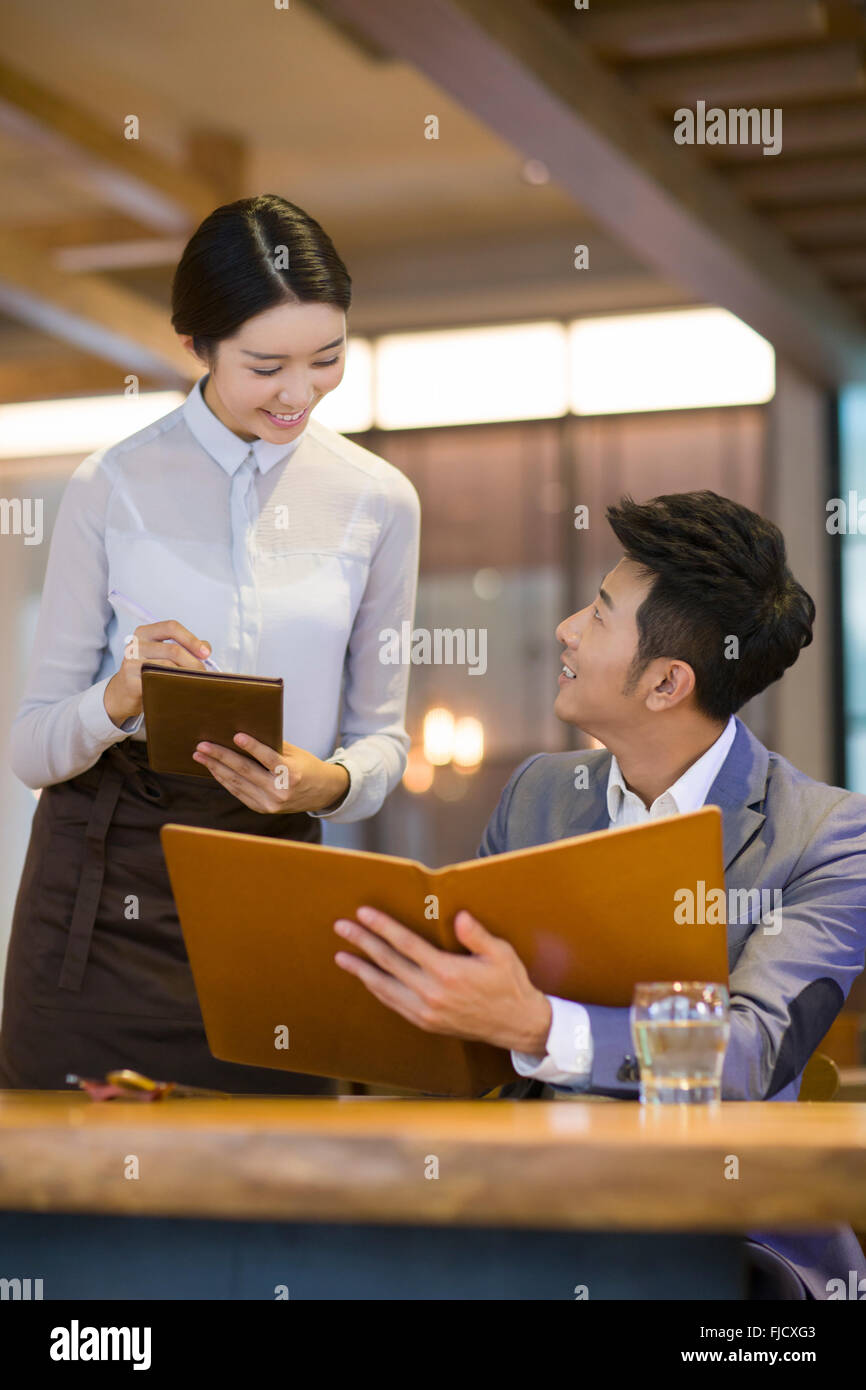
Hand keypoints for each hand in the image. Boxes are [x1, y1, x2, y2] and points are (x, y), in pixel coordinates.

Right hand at [104, 620, 212, 725]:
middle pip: (173, 650)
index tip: (206, 653)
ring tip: (196, 683)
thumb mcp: (164, 653)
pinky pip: (158, 682)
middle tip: (204, 674)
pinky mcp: (130, 681)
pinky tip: (181, 690)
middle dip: (194, 663)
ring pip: (167, 667)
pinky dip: (174, 686)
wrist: (123, 692)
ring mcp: (130, 662)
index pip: (171, 627)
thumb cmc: (149, 669)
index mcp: (145, 632)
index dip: (191, 639)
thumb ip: (186, 646)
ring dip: (186, 675)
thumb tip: (206, 649)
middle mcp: (136, 644)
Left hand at [192, 733, 349, 814]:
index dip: (252, 747)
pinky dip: (224, 779)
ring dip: (216, 768)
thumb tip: (244, 733)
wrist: (321, 794)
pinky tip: (214, 768)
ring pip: (237, 782)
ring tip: (200, 755)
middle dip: (221, 757)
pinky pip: (238, 792)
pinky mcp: (262, 809)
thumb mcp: (295, 753)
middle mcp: (280, 792)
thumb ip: (273, 745)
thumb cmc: (307, 767)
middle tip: (202, 746)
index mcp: (292, 774)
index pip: (268, 759)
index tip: (235, 736)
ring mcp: (270, 803)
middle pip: (245, 771)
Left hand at [333, 906, 552, 1053]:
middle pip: (388, 963)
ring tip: (342, 956)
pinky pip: (393, 1003)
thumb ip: (477, 935)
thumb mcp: (501, 954)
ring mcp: (426, 1011)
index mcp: (448, 972)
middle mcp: (431, 993)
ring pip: (384, 987)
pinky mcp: (425, 1022)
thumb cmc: (509, 985)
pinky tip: (367, 979)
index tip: (364, 913)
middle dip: (363, 942)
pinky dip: (377, 989)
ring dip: (361, 970)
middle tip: (342, 927)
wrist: (516, 1024)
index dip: (383, 927)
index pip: (406, 944)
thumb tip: (459, 917)